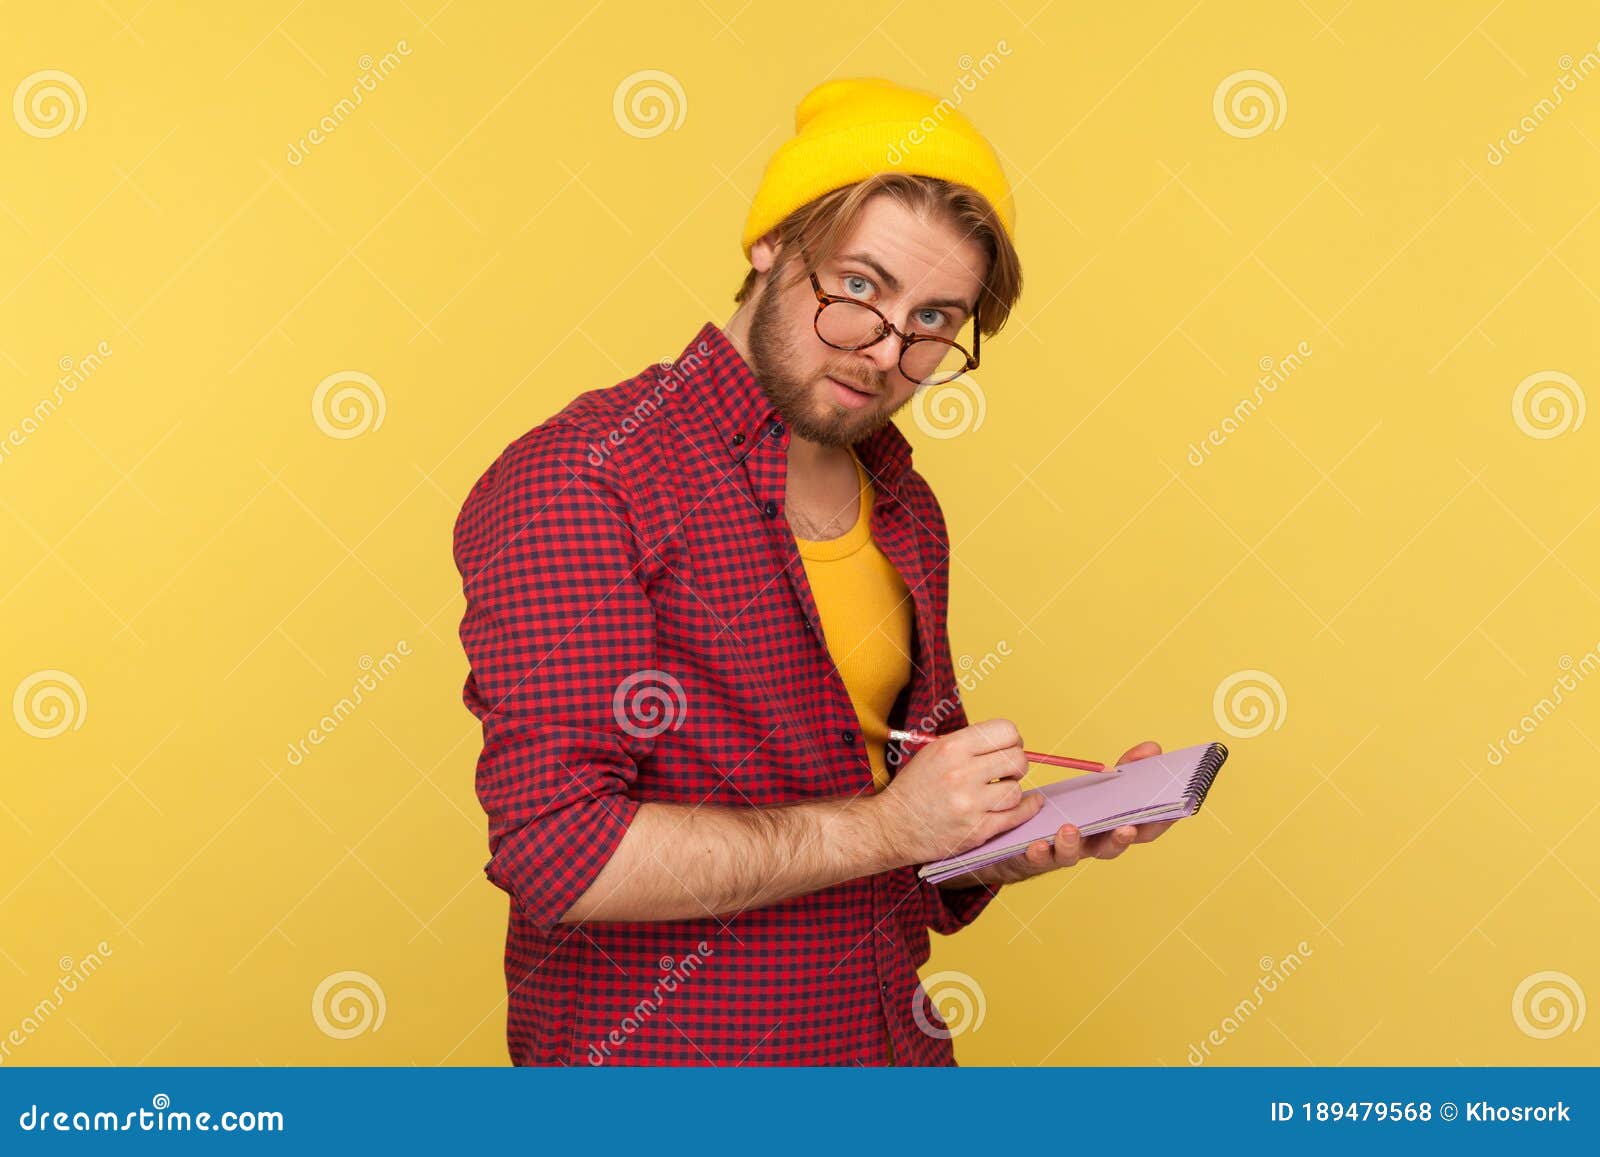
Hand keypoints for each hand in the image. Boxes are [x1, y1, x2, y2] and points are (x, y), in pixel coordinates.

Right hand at [869, 718, 1044, 864]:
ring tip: (998, 793)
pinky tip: (1027, 804)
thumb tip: (1008, 741)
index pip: (1006, 731)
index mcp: (951, 748)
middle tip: (1007, 771)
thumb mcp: (934, 752)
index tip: (1008, 748)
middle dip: (1017, 765)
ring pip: (1017, 790)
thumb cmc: (914, 788)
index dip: (1012, 739)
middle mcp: (961, 773)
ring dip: (1012, 791)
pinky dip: (1026, 809)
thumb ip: (969, 744)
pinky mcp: (976, 830)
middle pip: (1017, 760)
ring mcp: (970, 804)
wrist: (892, 826)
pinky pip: (1016, 816)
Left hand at [935, 741, 1175, 889]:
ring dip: (1073, 844)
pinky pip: (1036, 859)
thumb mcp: (1094, 787)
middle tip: (1126, 826)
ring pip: (1071, 856)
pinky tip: (1035, 843)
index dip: (1159, 822)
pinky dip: (1038, 852)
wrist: (1010, 838)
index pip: (1142, 829)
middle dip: (1121, 839)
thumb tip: (1153, 748)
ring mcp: (1060, 854)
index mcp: (1108, 827)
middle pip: (1112, 847)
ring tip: (1068, 829)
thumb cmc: (1062, 809)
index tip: (1172, 809)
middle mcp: (1089, 845)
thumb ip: (1125, 769)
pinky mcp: (1031, 858)